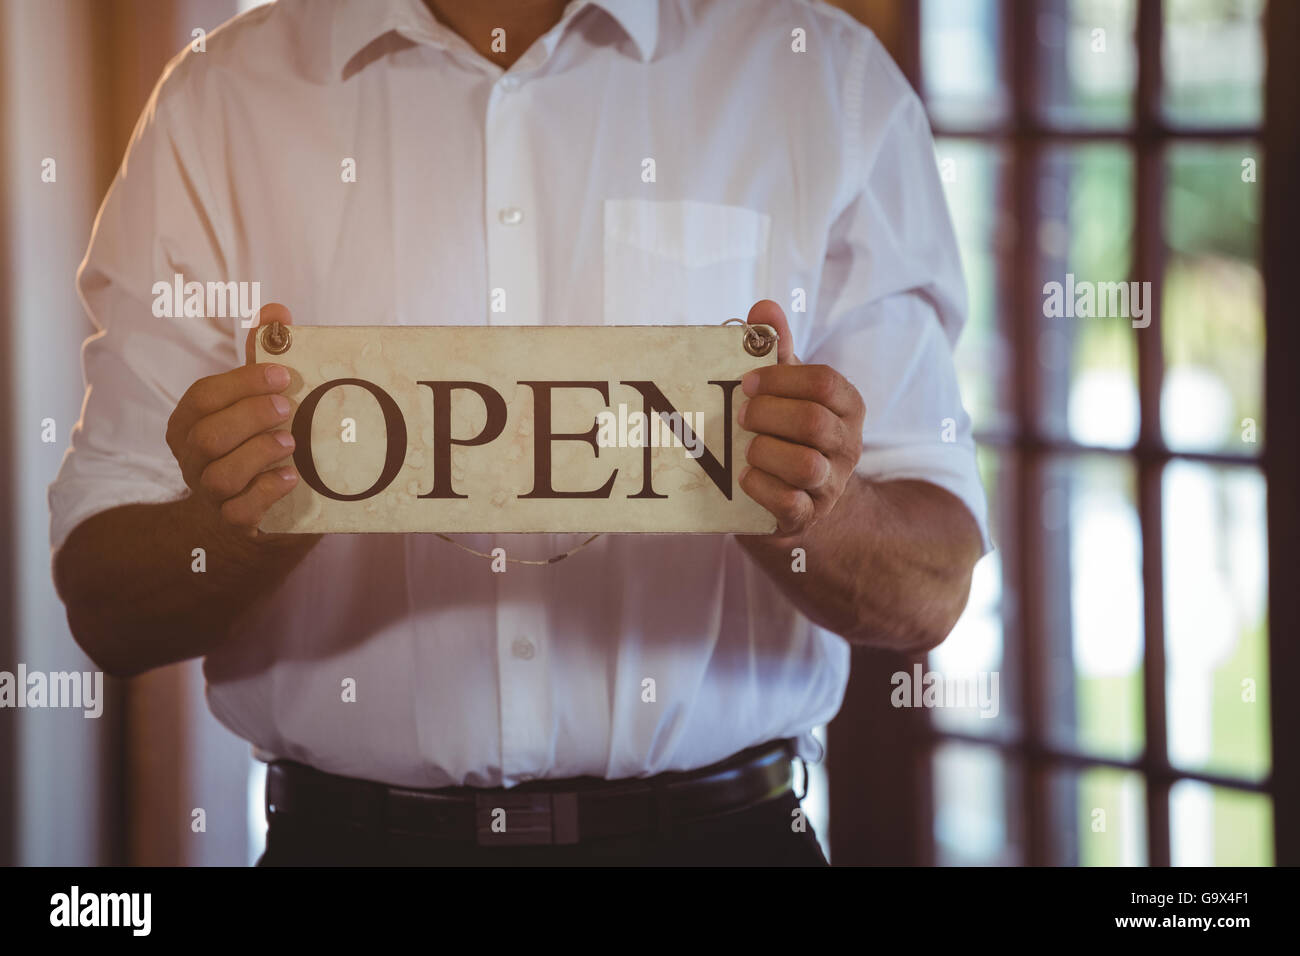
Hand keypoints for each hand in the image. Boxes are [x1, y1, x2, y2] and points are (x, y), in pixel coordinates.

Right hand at [165, 303, 300, 532]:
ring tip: (291, 442)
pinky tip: (292, 476)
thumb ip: (260, 359)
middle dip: (250, 417)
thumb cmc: (249, 443)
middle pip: (209, 436)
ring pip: (221, 476)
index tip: (282, 374)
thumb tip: (277, 313)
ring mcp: (209, 493)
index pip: (203, 397)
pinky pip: (241, 510)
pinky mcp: (233, 521)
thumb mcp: (251, 401)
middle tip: (287, 407)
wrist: (244, 512)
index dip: (242, 383)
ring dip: (259, 454)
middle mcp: (192, 458)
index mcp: (189, 423)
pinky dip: (268, 491)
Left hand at [737, 300, 865, 539]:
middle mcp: (847, 445)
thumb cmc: (787, 430)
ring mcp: (831, 484)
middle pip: (814, 422)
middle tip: (742, 415)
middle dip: (768, 414)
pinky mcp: (808, 515)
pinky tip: (746, 476)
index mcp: (847, 407)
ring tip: (747, 448)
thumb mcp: (787, 389)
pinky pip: (789, 503)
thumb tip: (764, 308)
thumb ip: (776, 349)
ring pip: (806, 465)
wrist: (796, 496)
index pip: (825, 383)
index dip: (781, 379)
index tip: (748, 381)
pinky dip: (761, 487)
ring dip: (765, 451)